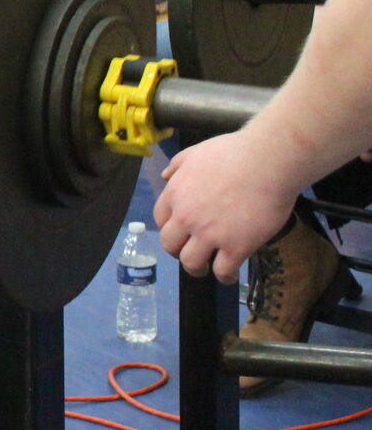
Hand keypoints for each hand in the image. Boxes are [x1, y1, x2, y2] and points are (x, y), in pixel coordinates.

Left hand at [154, 132, 301, 282]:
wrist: (268, 161)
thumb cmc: (235, 152)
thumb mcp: (196, 152)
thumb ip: (177, 165)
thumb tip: (166, 176)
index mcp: (175, 194)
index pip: (161, 220)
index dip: (171, 228)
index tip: (180, 232)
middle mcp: (187, 217)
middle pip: (170, 245)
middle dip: (178, 251)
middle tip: (190, 253)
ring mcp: (210, 234)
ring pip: (191, 263)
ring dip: (197, 269)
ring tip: (207, 269)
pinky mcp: (236, 246)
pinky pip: (223, 271)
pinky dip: (225, 277)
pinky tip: (230, 276)